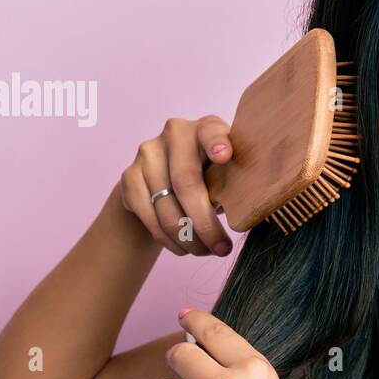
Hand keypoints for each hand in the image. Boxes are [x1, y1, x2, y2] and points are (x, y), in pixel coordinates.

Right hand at [119, 115, 233, 256]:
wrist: (166, 180)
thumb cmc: (211, 177)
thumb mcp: (227, 174)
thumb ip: (235, 181)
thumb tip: (248, 211)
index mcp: (206, 127)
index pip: (210, 131)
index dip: (216, 142)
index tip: (224, 156)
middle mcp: (174, 133)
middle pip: (186, 182)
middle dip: (204, 223)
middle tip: (221, 249)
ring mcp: (147, 153)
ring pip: (165, 205)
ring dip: (187, 237)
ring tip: (205, 251)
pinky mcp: (129, 175)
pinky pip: (148, 215)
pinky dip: (168, 239)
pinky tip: (183, 248)